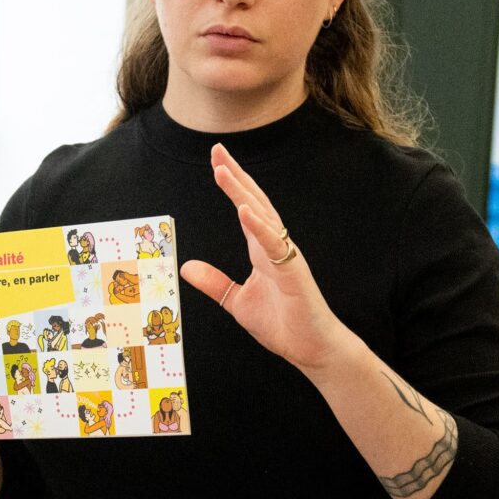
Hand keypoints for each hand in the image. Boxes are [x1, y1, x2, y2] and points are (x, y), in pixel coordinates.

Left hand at [180, 145, 351, 372]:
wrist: (312, 349)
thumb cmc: (283, 325)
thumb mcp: (237, 302)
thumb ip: (215, 283)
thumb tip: (186, 268)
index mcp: (262, 250)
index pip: (245, 209)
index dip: (232, 185)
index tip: (216, 161)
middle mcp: (275, 246)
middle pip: (254, 202)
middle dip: (236, 175)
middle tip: (217, 149)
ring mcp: (286, 257)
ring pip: (264, 217)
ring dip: (243, 192)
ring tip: (223, 171)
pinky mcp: (294, 272)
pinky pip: (275, 244)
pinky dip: (259, 226)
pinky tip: (244, 210)